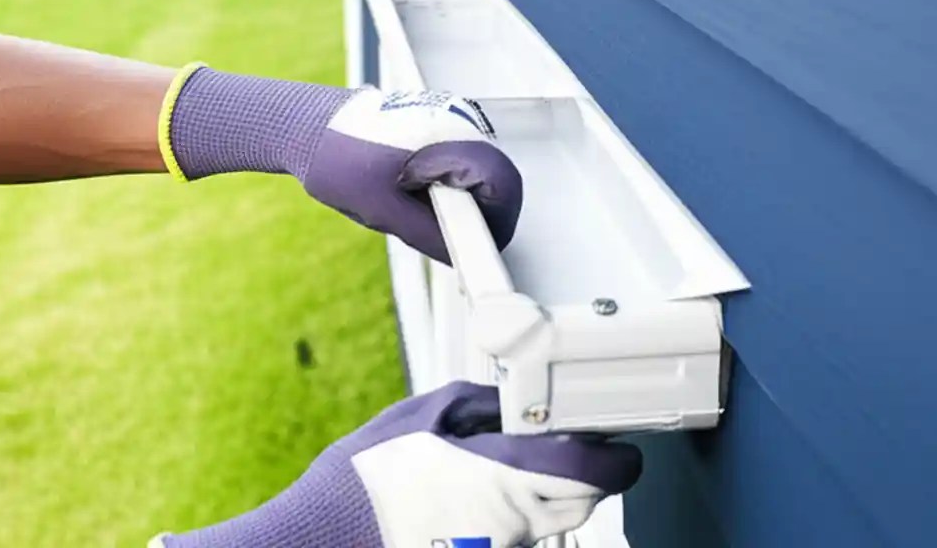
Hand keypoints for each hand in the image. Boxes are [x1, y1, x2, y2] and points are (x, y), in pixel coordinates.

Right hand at [148, 382, 642, 547]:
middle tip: (560, 444)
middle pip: (582, 500)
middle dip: (584, 472)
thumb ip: (479, 403)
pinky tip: (475, 495)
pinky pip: (518, 537)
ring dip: (547, 493)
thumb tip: (513, 402)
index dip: (615, 455)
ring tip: (506, 464)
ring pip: (552, 521)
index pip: (596, 471)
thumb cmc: (363, 482)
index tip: (613, 440)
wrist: (322, 543)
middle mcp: (513, 522)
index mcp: (504, 476)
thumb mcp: (419, 414)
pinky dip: (515, 515)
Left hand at [302, 88, 521, 263]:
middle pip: (497, 178)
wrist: (305, 124)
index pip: (503, 184)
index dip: (496, 223)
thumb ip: (427, 234)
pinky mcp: (440, 123)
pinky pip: (462, 160)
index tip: (475, 247)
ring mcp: (450, 118)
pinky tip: (412, 190)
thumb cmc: (333, 156)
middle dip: (478, 213)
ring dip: (462, 198)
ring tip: (415, 207)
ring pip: (480, 171)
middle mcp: (457, 120)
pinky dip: (449, 183)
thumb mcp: (381, 210)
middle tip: (443, 234)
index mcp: (448, 136)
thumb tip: (459, 254)